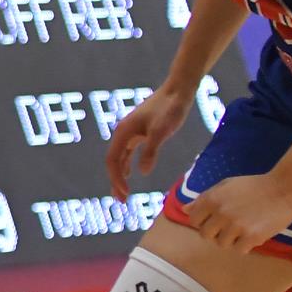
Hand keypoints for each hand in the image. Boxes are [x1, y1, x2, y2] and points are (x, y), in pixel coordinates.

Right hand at [105, 84, 190, 199]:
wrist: (178, 90)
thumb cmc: (170, 109)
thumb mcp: (162, 132)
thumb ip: (151, 151)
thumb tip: (142, 172)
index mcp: (123, 132)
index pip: (113, 161)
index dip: (116, 179)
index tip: (125, 194)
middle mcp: (123, 133)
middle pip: (113, 161)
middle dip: (115, 181)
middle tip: (121, 201)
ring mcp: (131, 132)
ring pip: (120, 157)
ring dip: (120, 175)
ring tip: (123, 192)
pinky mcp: (140, 131)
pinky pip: (128, 152)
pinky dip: (127, 164)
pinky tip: (131, 173)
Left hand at [186, 172, 291, 252]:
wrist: (283, 188)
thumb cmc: (253, 185)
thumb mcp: (225, 185)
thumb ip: (204, 198)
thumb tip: (185, 210)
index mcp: (211, 199)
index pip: (193, 220)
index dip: (203, 222)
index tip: (214, 221)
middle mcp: (220, 213)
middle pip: (205, 235)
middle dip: (215, 233)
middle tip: (229, 227)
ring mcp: (235, 226)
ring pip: (221, 244)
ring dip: (231, 240)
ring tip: (243, 230)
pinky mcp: (252, 236)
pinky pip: (239, 250)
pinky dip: (245, 246)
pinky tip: (252, 236)